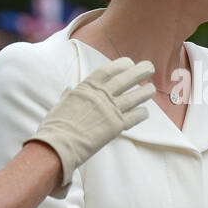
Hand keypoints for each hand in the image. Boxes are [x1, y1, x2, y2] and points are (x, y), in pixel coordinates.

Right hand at [28, 57, 154, 185]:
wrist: (58, 144)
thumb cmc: (55, 126)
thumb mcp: (60, 105)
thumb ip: (68, 96)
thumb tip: (69, 89)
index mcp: (86, 88)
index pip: (108, 71)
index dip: (121, 65)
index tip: (129, 62)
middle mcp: (101, 96)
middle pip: (125, 80)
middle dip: (139, 72)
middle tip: (149, 67)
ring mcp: (110, 110)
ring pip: (133, 97)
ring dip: (144, 92)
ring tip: (151, 88)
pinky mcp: (116, 126)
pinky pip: (134, 117)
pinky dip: (141, 113)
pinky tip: (145, 111)